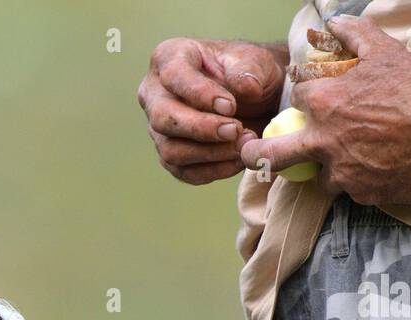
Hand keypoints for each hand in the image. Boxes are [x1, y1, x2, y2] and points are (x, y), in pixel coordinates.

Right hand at [140, 37, 287, 184]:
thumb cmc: (248, 71)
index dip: (200, 94)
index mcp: (169, 57)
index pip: (173, 76)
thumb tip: (246, 88)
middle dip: (201, 129)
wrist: (256, 97)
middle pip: (163, 118)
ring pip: (170, 151)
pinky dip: (212, 171)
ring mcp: (159, 128)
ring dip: (209, 154)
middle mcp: (154, 94)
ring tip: (243, 146)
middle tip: (236, 130)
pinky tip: (238, 162)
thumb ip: (249, 69)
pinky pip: (183, 172)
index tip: (231, 106)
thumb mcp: (254, 59)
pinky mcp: (171, 154)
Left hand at [239, 16, 410, 205]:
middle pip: (274, 154)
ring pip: (324, 175)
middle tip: (251, 155)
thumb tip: (337, 20)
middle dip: (256, 154)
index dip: (307, 98)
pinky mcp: (365, 195)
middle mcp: (326, 142)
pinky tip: (388, 166)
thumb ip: (357, 37)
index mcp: (326, 104)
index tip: (313, 101)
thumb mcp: (388, 53)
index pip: (298, 100)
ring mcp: (344, 173)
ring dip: (334, 166)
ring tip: (363, 154)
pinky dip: (366, 180)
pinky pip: (356, 190)